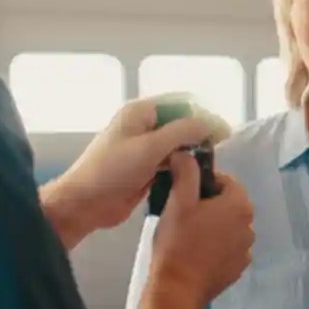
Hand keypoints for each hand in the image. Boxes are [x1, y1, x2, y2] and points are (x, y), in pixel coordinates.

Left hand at [39, 98, 212, 248]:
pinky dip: (182, 167)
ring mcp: (143, 148)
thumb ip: (182, 132)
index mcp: (141, 112)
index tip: (225, 134)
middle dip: (200, 135)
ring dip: (192, 152)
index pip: (181, 104)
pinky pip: (170, 162)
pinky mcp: (145, 169)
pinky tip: (196, 176)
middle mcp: (143, 125)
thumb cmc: (113, 171)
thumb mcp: (150, 148)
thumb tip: (212, 123)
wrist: (84, 204)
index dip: (204, 115)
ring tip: (211, 165)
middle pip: (180, 123)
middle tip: (220, 152)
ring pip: (177, 145)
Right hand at [148, 153, 254, 308]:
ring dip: (213, 225)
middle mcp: (250, 226)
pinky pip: (227, 248)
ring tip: (188, 234)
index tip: (184, 194)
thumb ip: (186, 171)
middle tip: (183, 213)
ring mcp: (245, 250)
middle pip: (229, 204)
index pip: (225, 181)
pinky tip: (195, 253)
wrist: (176, 289)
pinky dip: (215, 246)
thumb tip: (186, 153)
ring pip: (228, 226)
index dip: (203, 183)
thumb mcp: (178, 200)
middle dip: (209, 204)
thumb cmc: (178, 241)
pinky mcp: (237, 269)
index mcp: (240, 205)